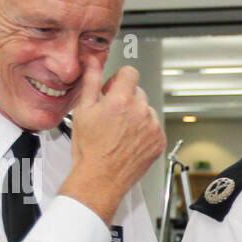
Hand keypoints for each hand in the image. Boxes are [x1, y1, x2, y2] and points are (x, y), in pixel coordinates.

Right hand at [61, 57, 166, 224]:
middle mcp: (140, 112)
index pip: (130, 72)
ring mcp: (152, 128)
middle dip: (126, 99)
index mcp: (121, 100)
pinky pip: (154, 127)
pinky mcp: (159, 142)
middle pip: (138, 92)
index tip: (113, 88)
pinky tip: (129, 140)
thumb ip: (91, 82)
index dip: (119, 79)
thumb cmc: (90, 150)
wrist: (100, 179)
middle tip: (112, 115)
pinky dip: (144, 131)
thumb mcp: (83, 111)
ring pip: (147, 110)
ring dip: (136, 115)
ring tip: (120, 131)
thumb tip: (92, 63)